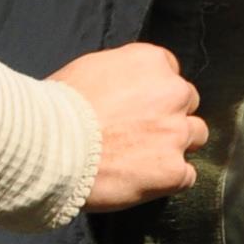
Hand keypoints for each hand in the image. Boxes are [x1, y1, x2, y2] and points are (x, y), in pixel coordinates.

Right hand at [50, 41, 207, 209]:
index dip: (153, 94)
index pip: (170, 74)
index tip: (137, 108)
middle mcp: (172, 93)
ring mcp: (176, 133)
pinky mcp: (173, 170)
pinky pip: (187, 176)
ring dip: (174, 146)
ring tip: (141, 160)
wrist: (48, 147)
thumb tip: (125, 89)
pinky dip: (167, 180)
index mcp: (151, 62)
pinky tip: (141, 180)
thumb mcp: (90, 69)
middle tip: (138, 135)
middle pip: (187, 104)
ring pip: (195, 137)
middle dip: (168, 117)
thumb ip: (121, 75)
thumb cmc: (57, 108)